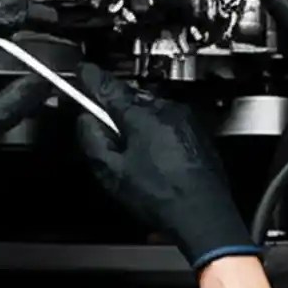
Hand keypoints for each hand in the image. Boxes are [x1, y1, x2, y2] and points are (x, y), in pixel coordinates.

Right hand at [75, 64, 259, 269]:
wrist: (204, 215)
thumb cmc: (163, 197)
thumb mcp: (112, 173)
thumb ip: (93, 140)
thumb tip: (86, 121)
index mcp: (141, 115)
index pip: (108, 86)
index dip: (90, 77)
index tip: (83, 71)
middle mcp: (166, 110)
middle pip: (129, 99)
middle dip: (115, 112)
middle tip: (106, 134)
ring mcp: (185, 119)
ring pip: (150, 111)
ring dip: (137, 124)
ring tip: (134, 158)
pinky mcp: (197, 132)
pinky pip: (168, 123)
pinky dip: (157, 133)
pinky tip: (155, 161)